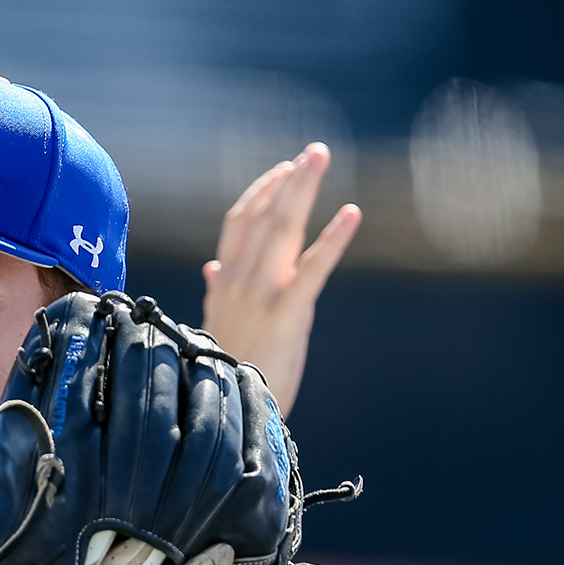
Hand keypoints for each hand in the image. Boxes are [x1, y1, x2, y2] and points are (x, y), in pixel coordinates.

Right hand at [201, 143, 359, 416]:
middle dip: (289, 181)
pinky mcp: (285, 314)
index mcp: (225, 283)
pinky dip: (333, 238)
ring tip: (319, 159)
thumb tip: (212, 269)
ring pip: (281, 230)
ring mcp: (260, 295)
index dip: (260, 194)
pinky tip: (351, 212)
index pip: (238, 225)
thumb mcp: (218, 324)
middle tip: (314, 152)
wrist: (226, 412)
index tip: (282, 171)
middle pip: (262, 216)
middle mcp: (239, 282)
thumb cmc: (227, 370)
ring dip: (302, 190)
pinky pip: (311, 268)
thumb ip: (219, 291)